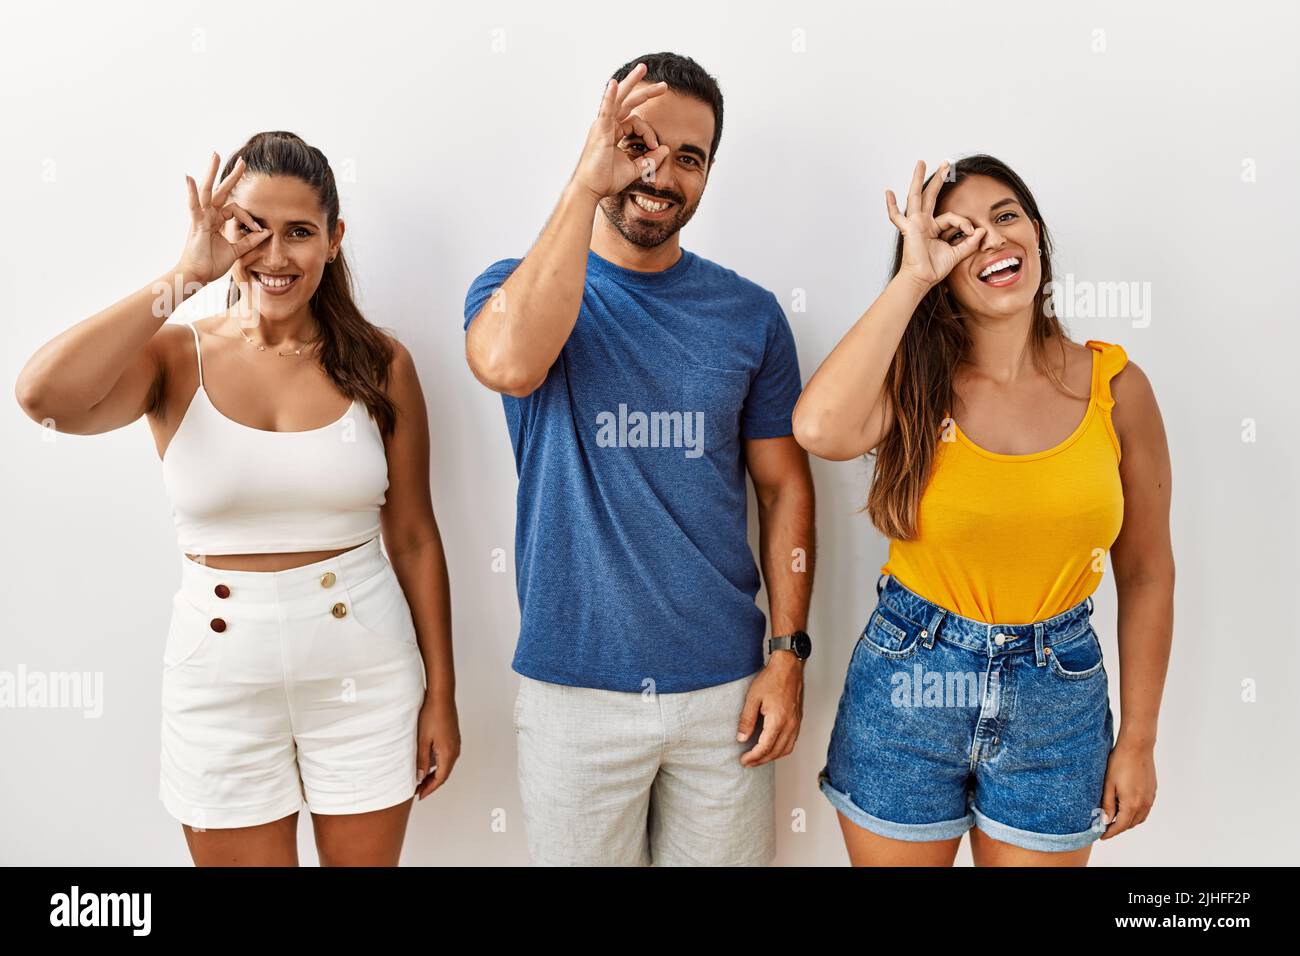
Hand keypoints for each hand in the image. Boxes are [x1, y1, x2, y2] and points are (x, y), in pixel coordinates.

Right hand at [177, 152, 269, 283]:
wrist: (198, 276)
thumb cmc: (211, 264)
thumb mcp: (236, 250)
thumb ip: (250, 241)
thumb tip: (266, 232)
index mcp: (217, 220)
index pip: (236, 210)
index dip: (249, 218)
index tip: (258, 229)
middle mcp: (209, 215)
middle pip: (221, 191)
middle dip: (232, 176)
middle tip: (243, 161)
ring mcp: (202, 217)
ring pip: (208, 191)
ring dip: (212, 172)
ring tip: (215, 155)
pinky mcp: (197, 224)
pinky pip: (194, 205)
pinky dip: (191, 192)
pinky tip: (189, 178)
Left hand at [415, 690, 460, 799]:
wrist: (441, 697)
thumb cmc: (431, 716)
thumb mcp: (422, 741)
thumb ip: (422, 761)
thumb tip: (420, 777)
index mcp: (448, 753)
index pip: (440, 778)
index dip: (429, 789)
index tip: (419, 795)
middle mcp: (455, 750)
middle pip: (444, 774)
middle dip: (432, 783)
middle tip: (419, 790)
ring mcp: (456, 743)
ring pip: (446, 765)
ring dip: (435, 774)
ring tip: (422, 778)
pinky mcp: (453, 737)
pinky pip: (447, 756)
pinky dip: (438, 764)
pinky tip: (429, 762)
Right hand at [571, 63, 671, 200]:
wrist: (590, 189)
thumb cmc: (606, 180)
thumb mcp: (635, 169)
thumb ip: (650, 159)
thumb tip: (666, 149)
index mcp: (614, 132)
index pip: (637, 123)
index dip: (649, 133)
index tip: (654, 147)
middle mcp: (608, 125)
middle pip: (628, 102)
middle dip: (645, 91)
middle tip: (663, 85)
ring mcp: (602, 125)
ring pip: (619, 98)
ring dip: (631, 82)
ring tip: (643, 69)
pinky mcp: (599, 131)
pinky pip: (605, 110)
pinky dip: (609, 96)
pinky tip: (614, 84)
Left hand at [736, 651, 804, 766]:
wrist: (788, 667)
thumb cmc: (771, 678)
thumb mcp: (753, 698)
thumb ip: (747, 720)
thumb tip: (742, 738)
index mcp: (778, 720)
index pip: (765, 747)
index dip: (753, 757)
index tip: (743, 760)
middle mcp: (790, 724)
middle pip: (776, 752)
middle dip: (761, 760)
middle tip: (748, 763)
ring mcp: (796, 723)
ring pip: (786, 749)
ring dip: (772, 757)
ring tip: (759, 758)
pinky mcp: (798, 720)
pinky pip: (792, 741)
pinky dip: (782, 750)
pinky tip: (773, 748)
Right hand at [885, 160, 985, 289]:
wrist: (922, 279)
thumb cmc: (934, 269)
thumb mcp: (957, 253)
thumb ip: (970, 242)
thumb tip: (982, 230)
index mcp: (933, 228)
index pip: (952, 217)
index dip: (964, 223)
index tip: (972, 232)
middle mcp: (923, 223)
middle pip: (931, 195)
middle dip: (939, 179)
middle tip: (946, 164)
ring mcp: (914, 224)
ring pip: (916, 197)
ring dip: (918, 179)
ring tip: (921, 163)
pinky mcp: (909, 228)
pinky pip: (896, 216)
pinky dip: (891, 205)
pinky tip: (888, 192)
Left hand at [1098, 737, 1156, 839]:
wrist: (1137, 747)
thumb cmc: (1120, 763)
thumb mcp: (1108, 784)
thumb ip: (1107, 804)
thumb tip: (1105, 821)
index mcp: (1131, 803)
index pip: (1120, 826)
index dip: (1110, 833)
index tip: (1101, 836)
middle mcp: (1144, 804)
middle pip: (1130, 824)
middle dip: (1118, 828)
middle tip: (1105, 826)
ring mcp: (1150, 798)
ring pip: (1139, 818)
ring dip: (1127, 821)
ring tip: (1114, 818)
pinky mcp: (1153, 792)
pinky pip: (1145, 809)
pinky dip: (1135, 813)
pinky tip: (1126, 807)